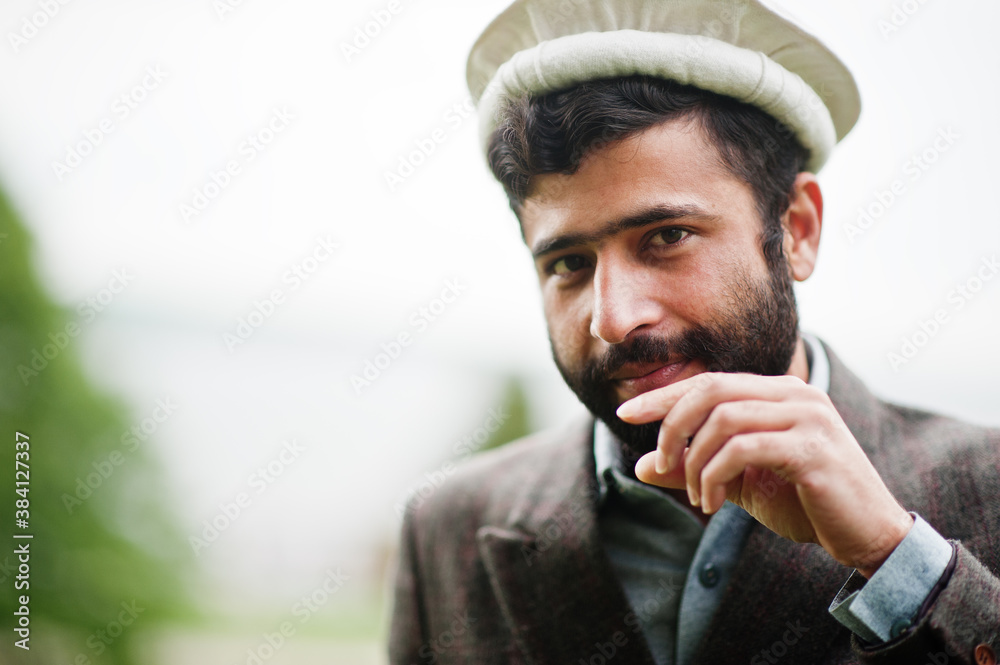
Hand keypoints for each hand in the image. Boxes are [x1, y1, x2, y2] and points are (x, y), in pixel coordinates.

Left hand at [616, 372, 913, 577]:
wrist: (868, 535)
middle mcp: (795, 394)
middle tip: (660, 462)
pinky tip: (711, 503)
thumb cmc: (805, 503)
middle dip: (671, 423)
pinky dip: (714, 475)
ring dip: (694, 459)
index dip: (663, 395)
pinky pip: (742, 449)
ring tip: (696, 496)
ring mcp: (808, 417)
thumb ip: (694, 469)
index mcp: (779, 392)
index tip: (625, 413)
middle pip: (710, 389)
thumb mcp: (739, 484)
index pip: (709, 382)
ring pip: (723, 419)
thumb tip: (639, 466)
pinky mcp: (813, 447)